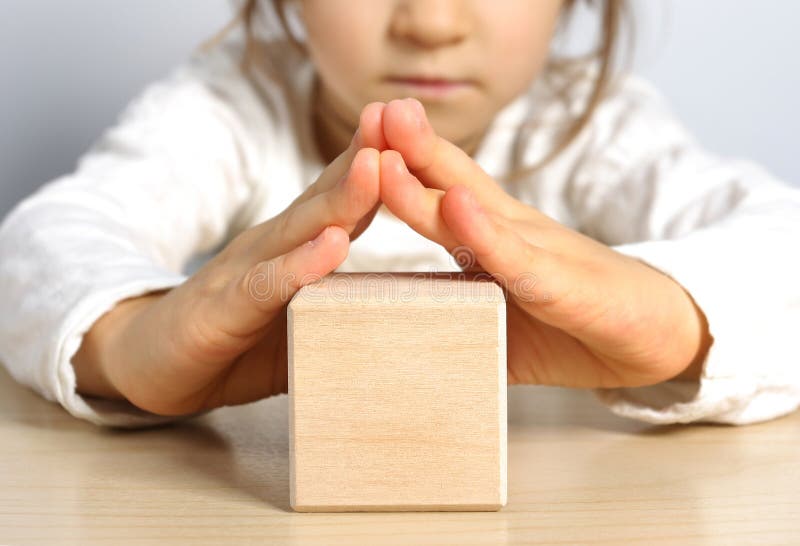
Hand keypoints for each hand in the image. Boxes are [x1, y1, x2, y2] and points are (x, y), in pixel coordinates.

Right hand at [73, 103, 389, 414]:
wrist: (148, 364)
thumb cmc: (232, 343)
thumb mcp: (299, 324)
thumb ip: (342, 312)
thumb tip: (405, 326)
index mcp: (292, 247)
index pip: (340, 199)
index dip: (379, 164)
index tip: (420, 131)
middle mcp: (270, 247)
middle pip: (325, 197)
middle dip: (368, 158)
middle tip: (406, 118)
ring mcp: (244, 273)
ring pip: (299, 229)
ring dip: (341, 197)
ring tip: (377, 165)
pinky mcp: (221, 311)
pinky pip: (265, 285)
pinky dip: (300, 266)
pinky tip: (331, 246)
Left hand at [378, 98, 711, 388]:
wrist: (661, 336)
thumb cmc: (579, 325)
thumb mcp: (504, 325)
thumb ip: (459, 320)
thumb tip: (402, 341)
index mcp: (495, 241)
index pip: (442, 194)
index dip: (401, 166)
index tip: (359, 139)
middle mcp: (513, 235)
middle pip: (454, 183)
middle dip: (408, 149)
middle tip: (370, 112)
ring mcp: (539, 255)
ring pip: (478, 210)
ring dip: (432, 173)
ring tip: (394, 137)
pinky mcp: (564, 287)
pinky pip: (520, 261)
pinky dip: (487, 235)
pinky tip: (459, 207)